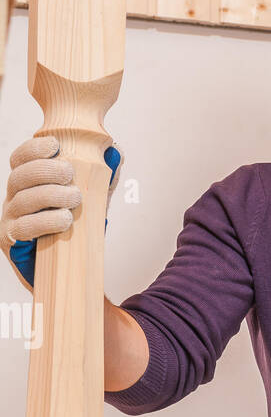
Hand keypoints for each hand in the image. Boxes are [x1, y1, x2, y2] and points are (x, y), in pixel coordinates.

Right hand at [1, 134, 123, 291]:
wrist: (69, 271)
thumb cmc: (76, 230)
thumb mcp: (93, 199)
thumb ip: (102, 175)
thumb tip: (115, 152)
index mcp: (28, 183)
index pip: (21, 158)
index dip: (33, 149)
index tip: (55, 145)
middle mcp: (14, 198)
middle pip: (19, 176)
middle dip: (44, 169)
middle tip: (69, 172)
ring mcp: (10, 219)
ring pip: (22, 200)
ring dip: (49, 195)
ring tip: (75, 198)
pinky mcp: (11, 242)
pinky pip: (22, 228)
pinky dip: (44, 222)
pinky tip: (64, 220)